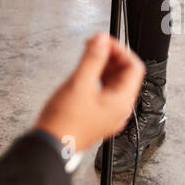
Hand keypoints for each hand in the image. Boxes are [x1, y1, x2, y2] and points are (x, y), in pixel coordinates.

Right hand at [34, 33, 143, 152]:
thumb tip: (101, 40)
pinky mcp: (98, 116)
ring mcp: (109, 114)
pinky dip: (98, 78)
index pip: (134, 68)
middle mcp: (119, 110)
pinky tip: (85, 72)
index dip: (120, 50)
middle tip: (95, 45)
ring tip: (89, 55)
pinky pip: (105, 92)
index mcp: (121, 102)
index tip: (104, 41)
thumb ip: (93, 58)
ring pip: (114, 83)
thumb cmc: (64, 122)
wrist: (50, 144)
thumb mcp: (79, 83)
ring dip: (104, 66)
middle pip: (125, 75)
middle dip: (111, 56)